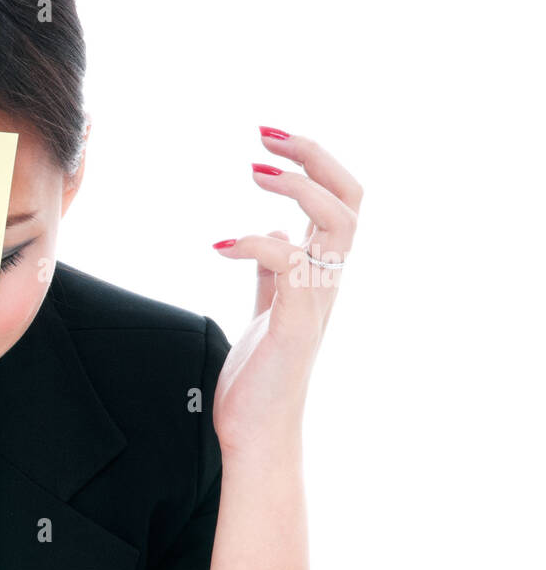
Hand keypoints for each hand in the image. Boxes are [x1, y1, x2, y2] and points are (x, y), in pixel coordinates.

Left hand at [209, 127, 362, 456]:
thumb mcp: (266, 308)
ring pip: (337, 221)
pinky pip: (289, 264)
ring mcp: (316, 300)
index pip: (339, 200)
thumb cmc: (258, 377)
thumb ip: (273, 271)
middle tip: (267, 136)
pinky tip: (217, 246)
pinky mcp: (297, 322)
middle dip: (315, 156)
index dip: (311, 164)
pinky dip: (254, 244)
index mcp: (319, 273)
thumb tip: (269, 234)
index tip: (267, 142)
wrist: (257, 433)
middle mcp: (326, 281)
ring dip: (297, 186)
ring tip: (253, 170)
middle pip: (351, 197)